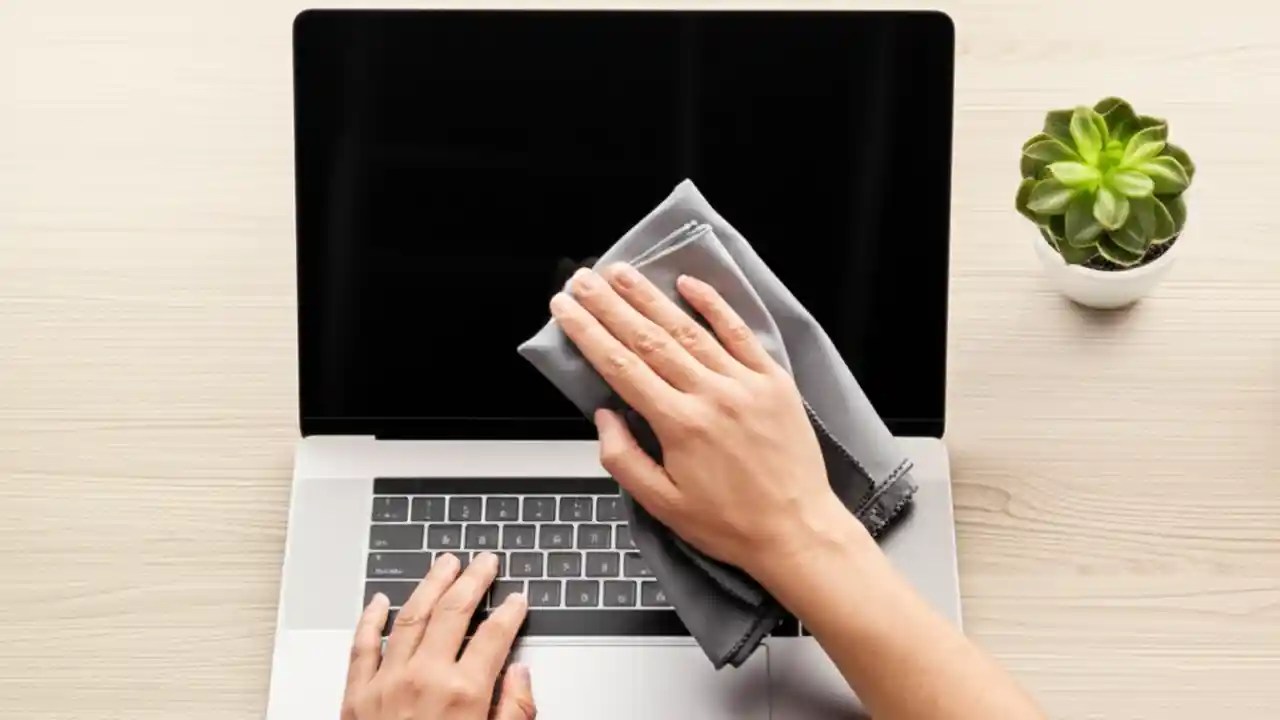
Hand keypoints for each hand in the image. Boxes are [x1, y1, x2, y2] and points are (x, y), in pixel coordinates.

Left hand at [342, 552, 536, 719]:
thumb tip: (520, 677)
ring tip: (444, 563)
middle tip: (484, 561)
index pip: (495, 636)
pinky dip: (370, 618)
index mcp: (464, 694)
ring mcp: (386, 684)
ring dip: (430, 584)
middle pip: (453, 611)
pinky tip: (379, 600)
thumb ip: (513, 713)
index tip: (517, 599)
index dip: (510, 612)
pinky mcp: (355, 696)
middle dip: (473, 580)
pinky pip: (362, 645)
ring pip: (409, 616)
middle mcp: (424, 679)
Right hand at [549, 264, 854, 579]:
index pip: (621, 367)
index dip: (588, 333)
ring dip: (650, 297)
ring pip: (688, 329)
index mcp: (680, 426)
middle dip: (610, 306)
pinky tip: (688, 283)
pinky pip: (739, 333)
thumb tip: (603, 416)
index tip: (566, 308)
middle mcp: (710, 395)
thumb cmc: (730, 524)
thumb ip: (624, 459)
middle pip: (649, 339)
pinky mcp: (773, 381)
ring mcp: (744, 383)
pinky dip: (713, 305)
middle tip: (583, 280)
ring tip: (621, 273)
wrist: (798, 530)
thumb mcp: (663, 505)